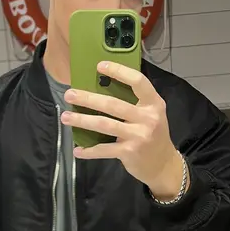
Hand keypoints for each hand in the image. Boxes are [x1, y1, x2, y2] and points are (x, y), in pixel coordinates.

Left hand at [62, 61, 188, 199]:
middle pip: (113, 104)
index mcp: (153, 103)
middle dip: (88, 98)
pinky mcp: (130, 152)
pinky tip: (77, 150)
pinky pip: (104, 149)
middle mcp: (148, 118)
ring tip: (66, 117)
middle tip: (69, 94)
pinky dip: (89, 151)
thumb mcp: (150, 114)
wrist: (163, 165)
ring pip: (105, 124)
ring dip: (82, 120)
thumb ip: (134, 102)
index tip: (99, 66)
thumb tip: (101, 88)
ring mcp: (139, 135)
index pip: (137, 81)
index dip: (119, 71)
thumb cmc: (153, 134)